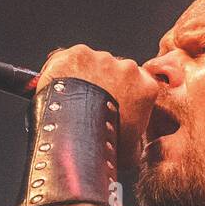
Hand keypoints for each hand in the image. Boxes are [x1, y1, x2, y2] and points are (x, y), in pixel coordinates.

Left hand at [36, 45, 157, 168]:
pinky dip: (62, 72)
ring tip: (71, 101)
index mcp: (146, 87)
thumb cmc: (104, 143)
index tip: (113, 108)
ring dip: (84, 78)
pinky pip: (68, 60)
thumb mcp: (131, 151)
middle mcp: (128, 67)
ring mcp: (102, 58)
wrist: (78, 134)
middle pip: (115, 73)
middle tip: (89, 107)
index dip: (124, 98)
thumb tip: (133, 148)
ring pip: (92, 65)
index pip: (138, 87)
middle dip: (104, 86)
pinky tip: (58, 90)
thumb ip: (136, 142)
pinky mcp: (78, 54)